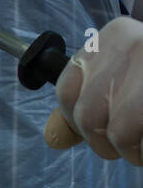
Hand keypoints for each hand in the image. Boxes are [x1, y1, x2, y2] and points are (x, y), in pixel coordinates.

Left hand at [43, 16, 142, 165]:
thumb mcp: (120, 85)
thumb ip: (83, 109)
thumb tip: (53, 138)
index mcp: (112, 37)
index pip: (65, 92)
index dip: (79, 123)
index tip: (101, 129)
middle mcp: (133, 41)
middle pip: (89, 116)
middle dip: (107, 142)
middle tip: (131, 142)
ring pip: (120, 131)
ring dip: (134, 150)